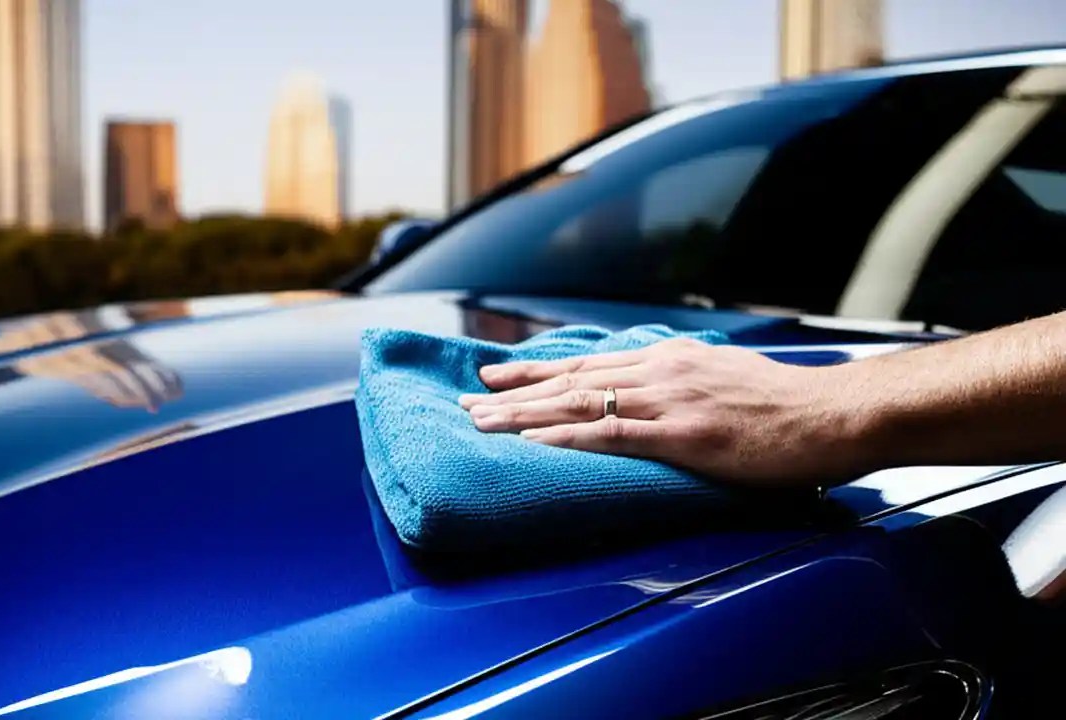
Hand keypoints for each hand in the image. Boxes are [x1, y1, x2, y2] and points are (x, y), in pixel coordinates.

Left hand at [459, 338, 865, 485]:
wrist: (835, 412)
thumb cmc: (788, 404)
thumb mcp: (727, 377)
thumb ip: (685, 383)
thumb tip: (657, 392)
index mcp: (669, 359)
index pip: (588, 362)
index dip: (537, 372)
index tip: (498, 377)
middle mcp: (660, 371)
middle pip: (571, 379)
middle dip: (514, 392)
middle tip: (469, 400)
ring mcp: (669, 401)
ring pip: (580, 403)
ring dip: (524, 415)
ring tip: (481, 422)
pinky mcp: (683, 435)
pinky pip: (612, 435)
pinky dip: (566, 437)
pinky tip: (533, 442)